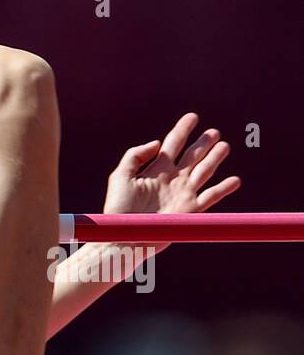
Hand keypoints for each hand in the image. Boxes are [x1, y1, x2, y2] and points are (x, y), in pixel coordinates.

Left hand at [104, 112, 240, 216]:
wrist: (124, 238)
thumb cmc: (118, 210)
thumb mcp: (120, 177)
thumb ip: (135, 156)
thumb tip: (158, 143)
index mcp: (156, 169)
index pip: (174, 144)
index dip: (183, 129)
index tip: (192, 117)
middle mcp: (173, 179)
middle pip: (193, 155)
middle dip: (204, 143)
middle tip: (213, 132)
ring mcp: (183, 194)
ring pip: (205, 171)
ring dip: (215, 159)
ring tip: (224, 146)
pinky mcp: (190, 210)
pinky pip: (211, 196)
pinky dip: (224, 188)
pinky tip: (234, 180)